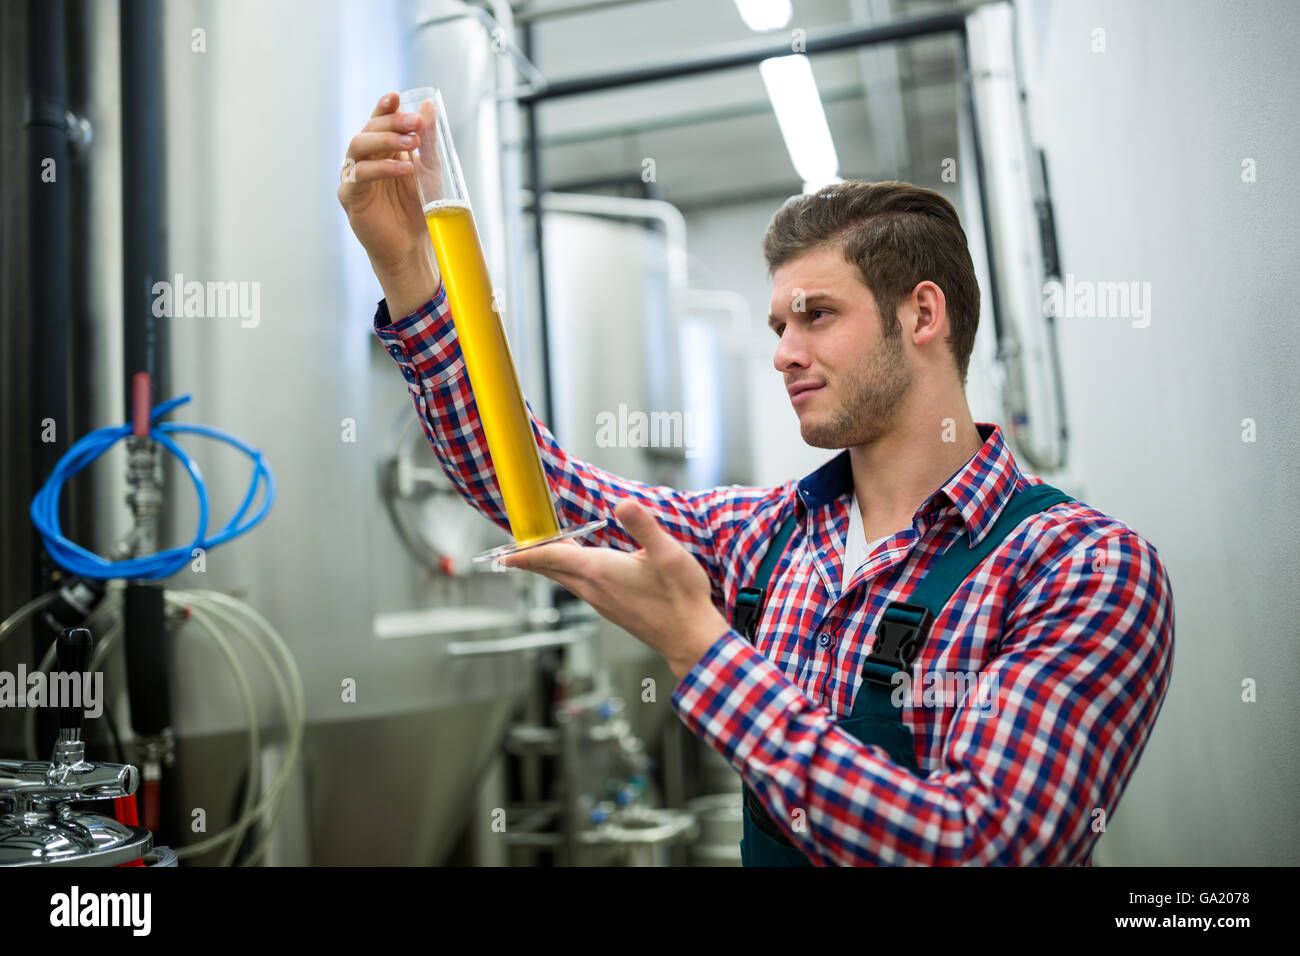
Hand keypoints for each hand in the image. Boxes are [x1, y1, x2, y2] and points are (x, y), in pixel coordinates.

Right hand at [338, 92, 440, 313]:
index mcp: (380, 149)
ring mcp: (354, 177)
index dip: (384, 107)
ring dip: (384, 140)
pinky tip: (404, 169)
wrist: (412, 246)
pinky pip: (359, 176)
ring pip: (358, 146)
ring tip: (410, 142)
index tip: (396, 97)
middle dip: (390, 122)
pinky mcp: (350, 197)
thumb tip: (428, 105)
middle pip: (368, 129)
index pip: (377, 120)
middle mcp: (363, 159)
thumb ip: (426, 140)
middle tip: (414, 122)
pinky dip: (381, 168)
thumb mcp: (428, 170)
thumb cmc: (419, 208)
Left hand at [503, 500, 730, 680]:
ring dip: (550, 566)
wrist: (691, 639)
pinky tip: (580, 569)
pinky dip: (568, 575)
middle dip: (531, 558)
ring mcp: (603, 603)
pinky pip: (580, 589)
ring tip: (540, 553)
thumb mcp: (668, 554)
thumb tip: (624, 503)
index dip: (526, 552)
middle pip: (553, 571)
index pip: (552, 557)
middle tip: (511, 549)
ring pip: (566, 581)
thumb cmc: (682, 599)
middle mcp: (595, 590)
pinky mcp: (613, 610)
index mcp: (601, 571)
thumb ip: (644, 526)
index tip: (503, 552)